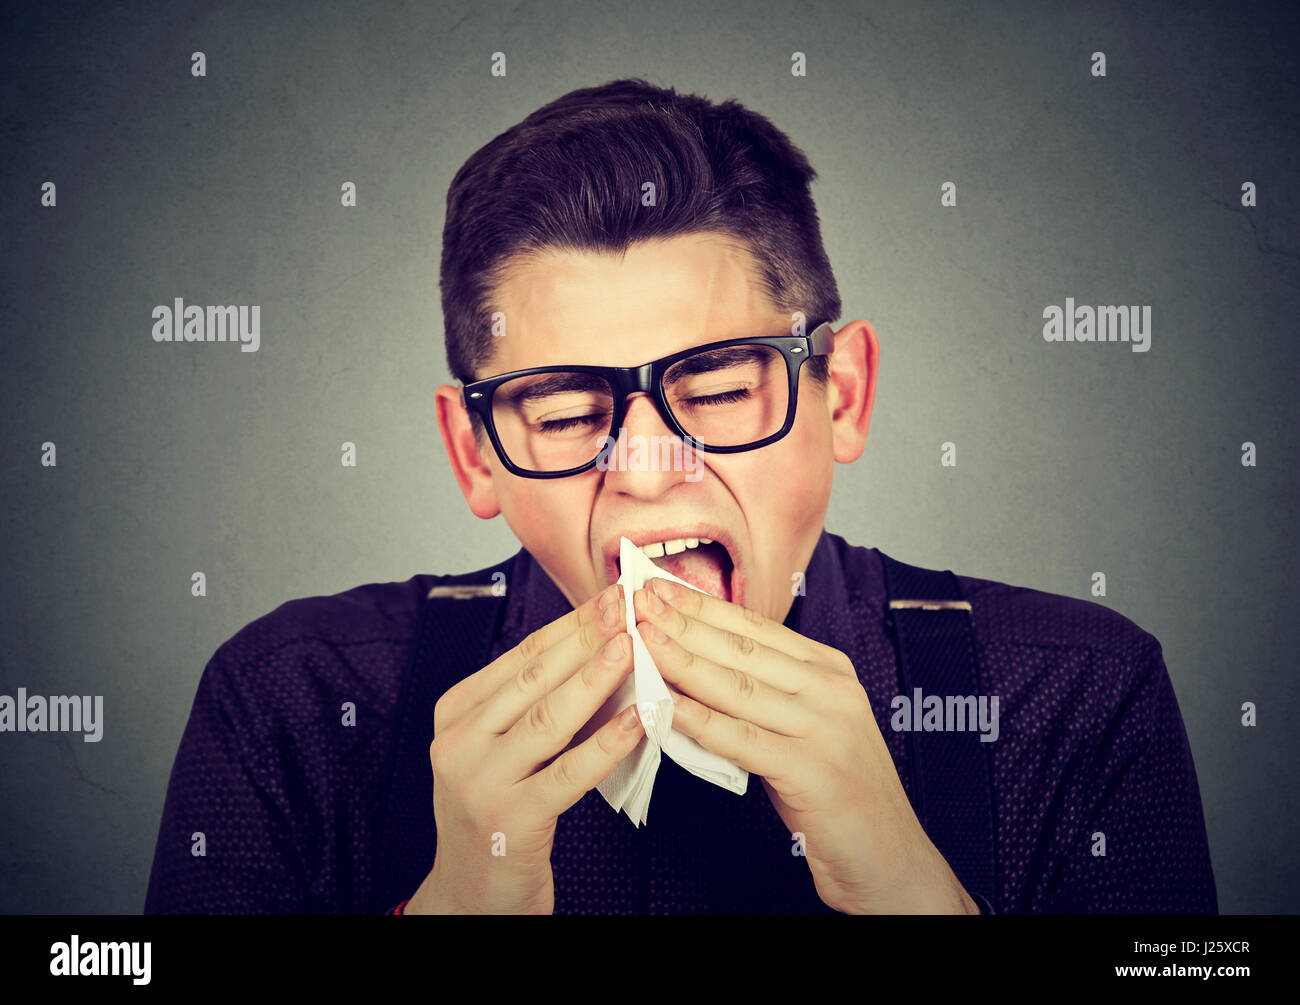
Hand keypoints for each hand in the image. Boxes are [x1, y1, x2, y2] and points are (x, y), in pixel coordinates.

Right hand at [404, 583, 643, 913]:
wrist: (469, 895)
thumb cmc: (496, 812)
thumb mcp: (501, 750)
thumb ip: (537, 707)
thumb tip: (604, 654)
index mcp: (456, 713)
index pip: (523, 657)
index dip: (570, 624)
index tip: (610, 597)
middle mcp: (460, 741)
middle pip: (535, 678)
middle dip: (587, 638)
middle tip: (628, 606)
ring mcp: (480, 780)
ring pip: (548, 718)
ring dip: (596, 679)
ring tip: (633, 646)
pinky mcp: (511, 818)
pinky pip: (568, 773)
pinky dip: (606, 743)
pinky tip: (637, 721)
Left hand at [632, 577, 977, 913]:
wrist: (889, 855)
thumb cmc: (837, 788)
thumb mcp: (811, 723)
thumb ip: (769, 692)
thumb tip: (699, 661)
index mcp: (831, 670)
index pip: (756, 629)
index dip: (704, 607)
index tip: (659, 589)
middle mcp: (831, 690)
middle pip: (743, 650)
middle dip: (685, 622)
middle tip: (638, 600)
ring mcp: (825, 729)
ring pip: (739, 687)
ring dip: (684, 661)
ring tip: (643, 641)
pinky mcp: (812, 771)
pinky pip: (743, 740)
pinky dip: (701, 722)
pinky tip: (668, 707)